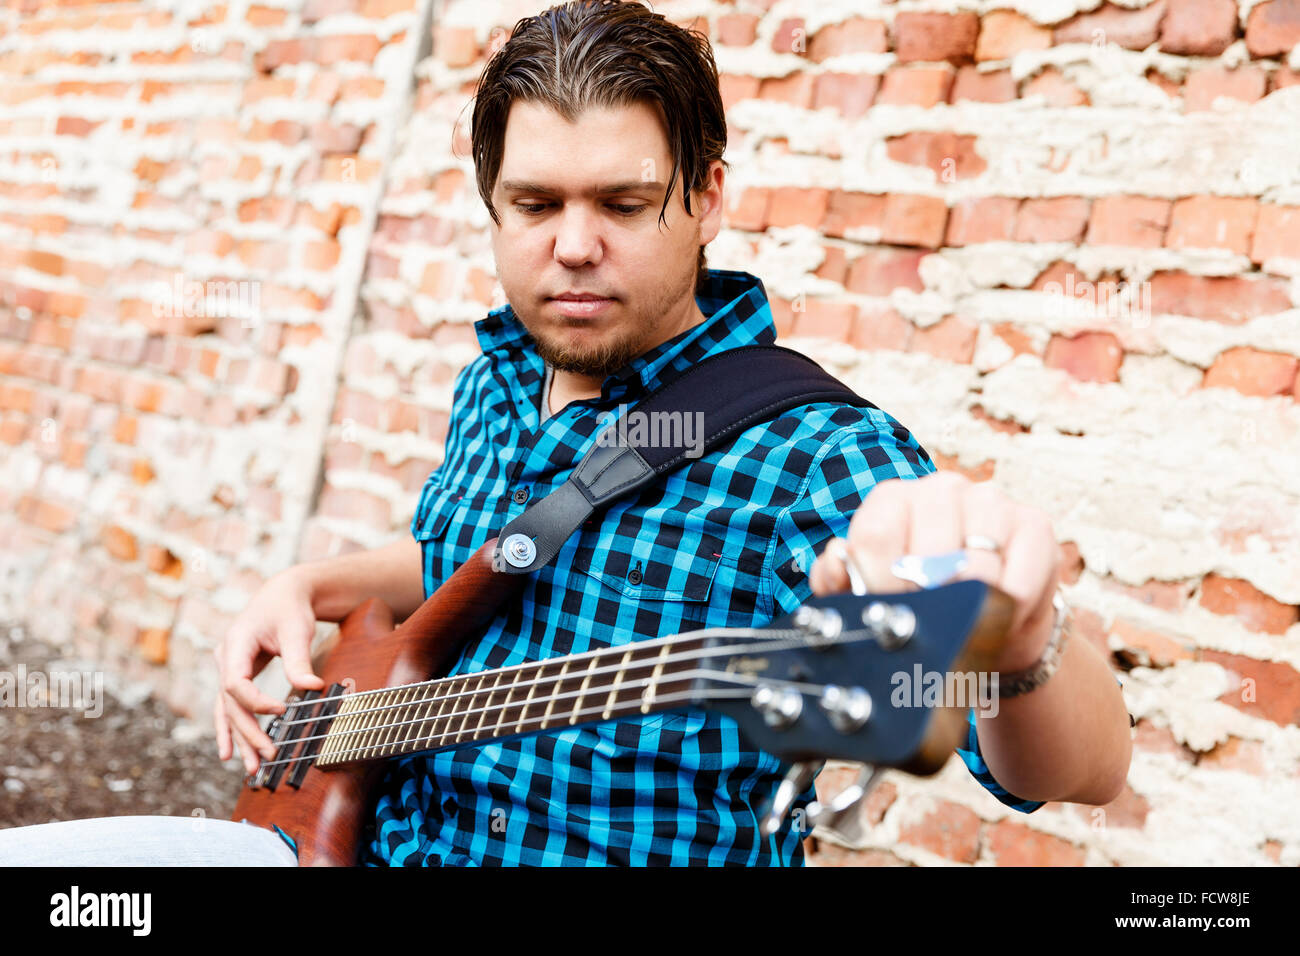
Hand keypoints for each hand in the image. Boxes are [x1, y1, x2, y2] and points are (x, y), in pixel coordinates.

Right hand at [214, 568, 324, 773]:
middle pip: (230, 703)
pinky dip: (230, 729)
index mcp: (235, 643)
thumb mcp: (296, 629)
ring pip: (227, 710)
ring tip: (250, 768)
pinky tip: (229, 753)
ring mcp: (227, 668)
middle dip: (248, 732)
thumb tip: (313, 687)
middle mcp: (225, 658)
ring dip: (239, 739)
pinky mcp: (236, 676)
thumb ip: (299, 659)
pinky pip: (229, 707)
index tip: (281, 710)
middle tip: (269, 755)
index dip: (255, 701)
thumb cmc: (289, 608)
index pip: (235, 683)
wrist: (282, 595)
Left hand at [808, 472, 1061, 672]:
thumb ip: (839, 579)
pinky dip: (1007, 611)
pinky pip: (1019, 579)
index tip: (890, 614)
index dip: (880, 586)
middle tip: (931, 627)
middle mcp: (940, 489)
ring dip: (969, 608)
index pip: (875, 537)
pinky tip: (997, 616)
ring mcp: (990, 501)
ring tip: (963, 623)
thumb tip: (834, 559)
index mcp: (892, 499)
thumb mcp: (872, 590)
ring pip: (976, 567)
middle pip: (928, 553)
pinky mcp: (1034, 524)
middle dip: (927, 603)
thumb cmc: (921, 595)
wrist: (988, 610)